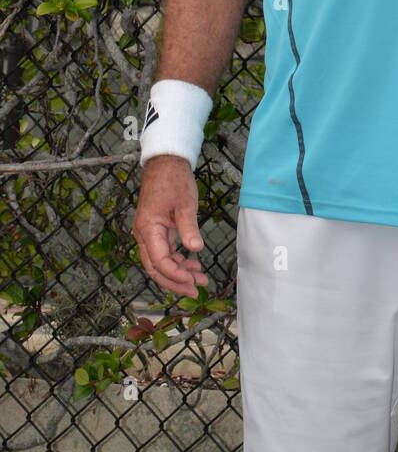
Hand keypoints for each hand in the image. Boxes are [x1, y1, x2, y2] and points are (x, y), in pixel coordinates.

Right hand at [132, 156, 208, 298]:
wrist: (166, 162)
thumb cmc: (174, 180)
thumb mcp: (185, 204)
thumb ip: (189, 229)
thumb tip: (196, 251)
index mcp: (148, 229)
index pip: (159, 262)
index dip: (176, 275)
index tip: (194, 282)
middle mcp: (144, 234)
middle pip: (155, 268)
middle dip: (175, 281)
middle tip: (196, 289)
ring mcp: (148, 232)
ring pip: (160, 261)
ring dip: (178, 272)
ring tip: (200, 277)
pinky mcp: (155, 229)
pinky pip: (163, 251)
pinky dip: (177, 260)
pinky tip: (192, 263)